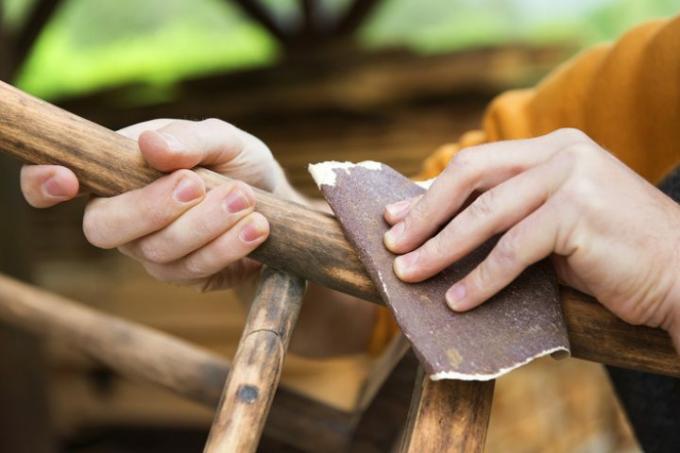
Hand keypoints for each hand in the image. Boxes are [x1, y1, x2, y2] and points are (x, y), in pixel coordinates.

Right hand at [20, 118, 299, 290]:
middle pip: (104, 227)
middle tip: (196, 184)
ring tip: (244, 198)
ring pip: (156, 250)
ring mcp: (151, 249)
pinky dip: (227, 245)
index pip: (57, 180)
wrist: (277, 201)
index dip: (43, 183)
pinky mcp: (184, 274)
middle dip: (150, 207)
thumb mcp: (223, 140)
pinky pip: (194, 269)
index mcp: (118, 169)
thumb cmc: (238, 162)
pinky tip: (256, 226)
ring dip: (204, 224)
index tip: (66, 179)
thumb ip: (190, 139)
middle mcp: (124, 213)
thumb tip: (150, 145)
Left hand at [383, 129, 679, 346]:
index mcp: (553, 147)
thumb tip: (445, 229)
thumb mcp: (555, 222)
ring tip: (410, 274)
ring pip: (485, 214)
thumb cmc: (614, 254)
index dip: (430, 192)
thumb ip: (512, 214)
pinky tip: (458, 301)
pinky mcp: (579, 212)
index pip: (475, 165)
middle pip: (470, 176)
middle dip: (424, 214)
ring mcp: (572, 177)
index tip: (395, 217)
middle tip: (392, 245)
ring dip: (441, 249)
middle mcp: (561, 152)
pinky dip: (481, 279)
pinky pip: (513, 249)